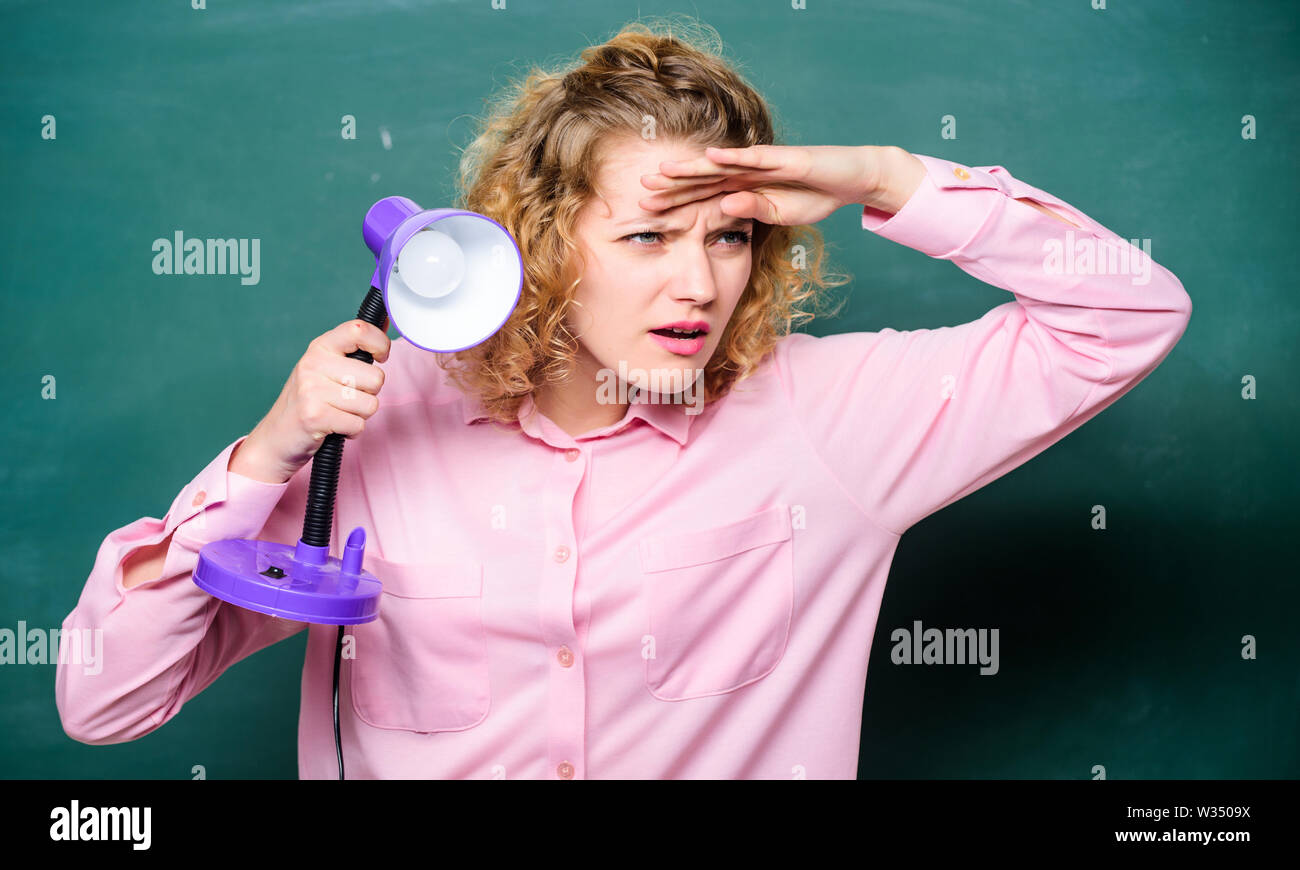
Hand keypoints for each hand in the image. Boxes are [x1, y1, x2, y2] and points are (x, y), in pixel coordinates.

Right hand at [232, 319, 390, 483]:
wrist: (276, 437)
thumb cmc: (310, 400)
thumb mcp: (327, 367)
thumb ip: (355, 348)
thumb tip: (387, 319)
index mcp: (320, 347)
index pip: (359, 329)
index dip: (380, 344)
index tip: (381, 356)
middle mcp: (314, 364)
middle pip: (376, 378)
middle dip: (370, 394)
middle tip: (346, 398)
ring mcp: (312, 389)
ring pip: (371, 404)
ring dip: (360, 415)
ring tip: (338, 412)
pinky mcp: (314, 416)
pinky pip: (358, 424)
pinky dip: (352, 431)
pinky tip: (334, 426)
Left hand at [638, 144, 888, 226]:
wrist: (853, 179)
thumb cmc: (816, 196)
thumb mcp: (780, 215)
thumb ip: (752, 212)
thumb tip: (724, 210)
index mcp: (744, 187)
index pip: (703, 196)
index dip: (676, 202)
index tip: (647, 212)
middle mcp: (748, 172)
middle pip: (703, 179)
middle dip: (673, 185)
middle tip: (640, 190)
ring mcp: (765, 163)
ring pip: (721, 165)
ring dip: (692, 168)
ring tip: (664, 170)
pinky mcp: (785, 159)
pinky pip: (756, 159)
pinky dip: (733, 157)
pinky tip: (711, 157)